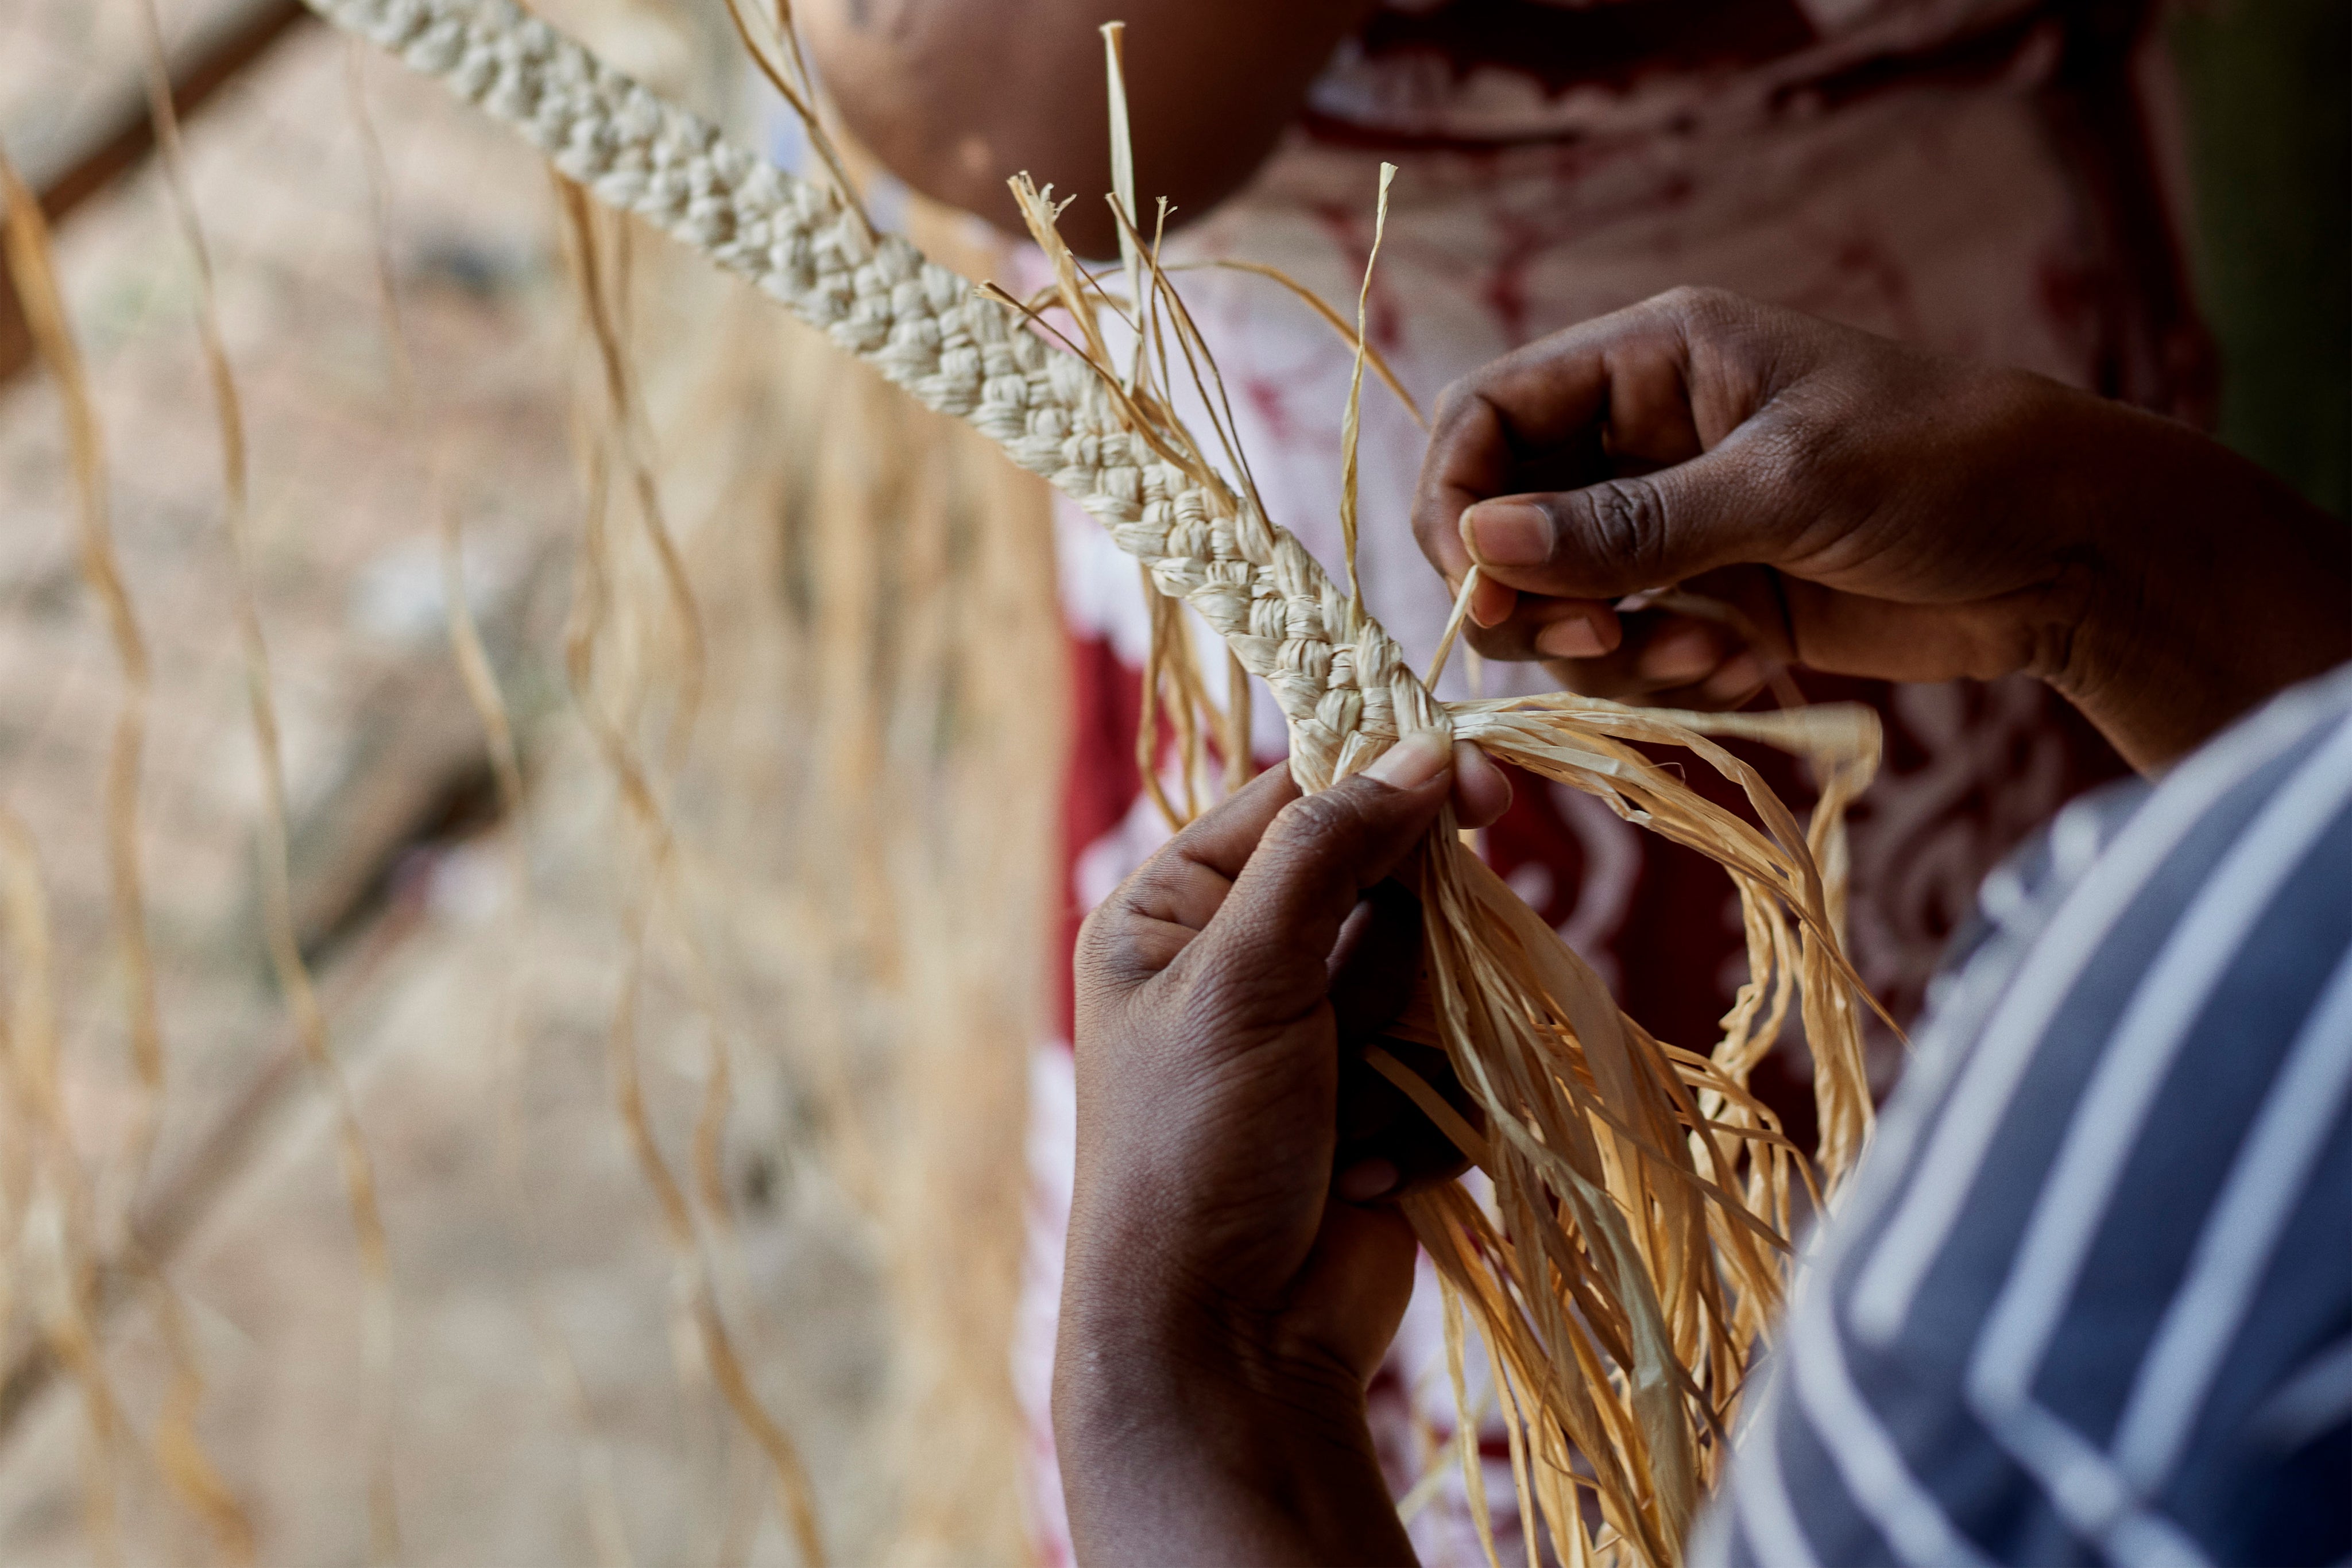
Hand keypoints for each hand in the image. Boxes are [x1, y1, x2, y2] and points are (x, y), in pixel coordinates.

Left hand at [1056, 735, 1492, 1566]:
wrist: (1222, 1343)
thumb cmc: (1199, 1144)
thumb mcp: (1245, 975)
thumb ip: (1330, 852)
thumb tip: (1419, 749)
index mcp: (1175, 913)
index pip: (1299, 803)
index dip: (1390, 790)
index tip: (1482, 792)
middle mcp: (1239, 965)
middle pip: (1382, 889)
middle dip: (1400, 956)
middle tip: (1372, 1010)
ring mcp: (1311, 1042)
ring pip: (1427, 981)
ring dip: (1406, 1053)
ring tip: (1349, 1122)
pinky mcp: (1372, 1111)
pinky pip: (1444, 1070)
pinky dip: (1421, 1121)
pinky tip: (1362, 1177)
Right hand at [1413, 287, 2348, 766]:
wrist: (2073, 553)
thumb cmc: (1945, 469)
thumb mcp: (1785, 485)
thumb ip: (1629, 524)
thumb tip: (1479, 545)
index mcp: (1651, 362)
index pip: (1488, 416)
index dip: (1457, 500)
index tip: (1479, 587)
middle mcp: (1642, 440)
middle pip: (1501, 521)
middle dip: (1527, 595)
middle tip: (1590, 643)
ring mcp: (1672, 527)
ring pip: (1556, 603)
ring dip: (1605, 650)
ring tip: (1703, 655)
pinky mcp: (1708, 603)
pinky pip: (1627, 655)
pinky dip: (1663, 678)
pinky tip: (1744, 668)